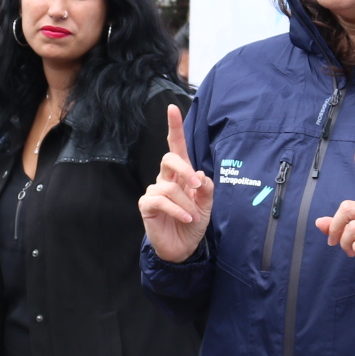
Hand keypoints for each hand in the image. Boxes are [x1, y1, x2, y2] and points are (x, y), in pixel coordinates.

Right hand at [138, 105, 212, 262]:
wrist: (183, 247)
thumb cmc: (193, 222)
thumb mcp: (207, 204)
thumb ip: (206, 187)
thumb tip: (199, 173)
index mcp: (181, 174)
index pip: (176, 147)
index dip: (174, 127)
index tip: (172, 108)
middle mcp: (165, 179)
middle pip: (170, 159)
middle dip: (184, 168)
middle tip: (197, 185)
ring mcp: (154, 191)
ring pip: (169, 186)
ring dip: (186, 203)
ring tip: (193, 216)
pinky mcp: (147, 205)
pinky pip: (161, 200)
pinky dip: (177, 210)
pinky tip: (186, 219)